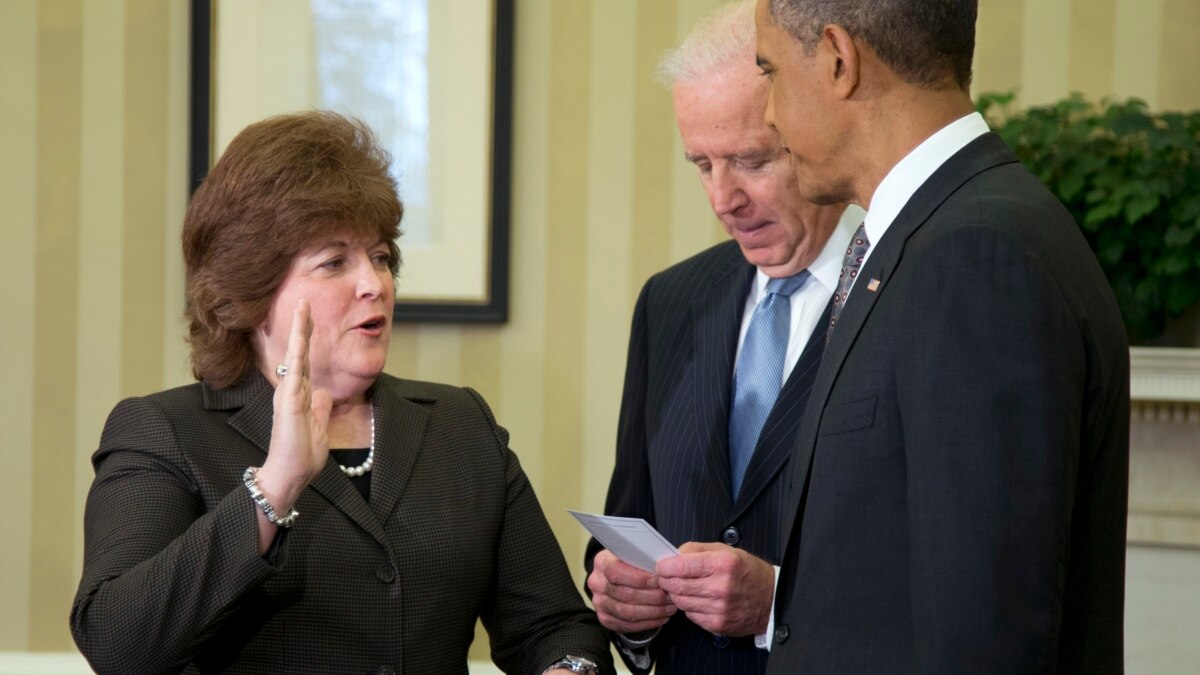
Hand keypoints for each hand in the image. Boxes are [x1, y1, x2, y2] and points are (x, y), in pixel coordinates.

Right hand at [254, 300, 331, 528]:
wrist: (289, 475)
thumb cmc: (301, 455)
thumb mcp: (318, 427)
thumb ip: (321, 409)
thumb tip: (325, 394)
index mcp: (299, 395)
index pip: (305, 360)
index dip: (307, 338)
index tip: (309, 317)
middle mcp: (292, 390)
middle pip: (299, 351)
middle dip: (302, 326)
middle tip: (304, 301)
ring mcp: (289, 395)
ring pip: (295, 356)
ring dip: (299, 332)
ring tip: (302, 308)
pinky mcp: (289, 404)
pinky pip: (294, 374)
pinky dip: (296, 356)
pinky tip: (299, 339)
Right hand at [586, 549, 676, 633]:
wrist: (615, 577)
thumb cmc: (631, 563)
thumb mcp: (634, 553)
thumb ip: (644, 558)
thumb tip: (665, 567)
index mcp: (602, 562)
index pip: (617, 572)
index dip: (640, 578)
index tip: (660, 580)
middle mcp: (597, 583)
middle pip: (625, 594)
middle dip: (653, 597)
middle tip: (671, 595)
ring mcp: (600, 603)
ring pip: (628, 612)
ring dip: (653, 611)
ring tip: (670, 607)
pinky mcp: (606, 619)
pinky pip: (629, 625)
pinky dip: (648, 623)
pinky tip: (662, 617)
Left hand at [655, 542, 774, 636]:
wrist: (770, 599)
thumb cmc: (748, 572)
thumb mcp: (726, 551)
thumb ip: (698, 549)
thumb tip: (675, 555)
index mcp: (722, 564)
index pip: (681, 566)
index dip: (665, 566)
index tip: (661, 566)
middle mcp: (720, 587)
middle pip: (677, 586)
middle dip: (666, 581)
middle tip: (664, 577)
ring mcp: (718, 608)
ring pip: (681, 602)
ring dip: (675, 595)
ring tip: (679, 588)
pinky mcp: (717, 624)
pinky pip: (691, 615)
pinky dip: (688, 607)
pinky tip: (695, 599)